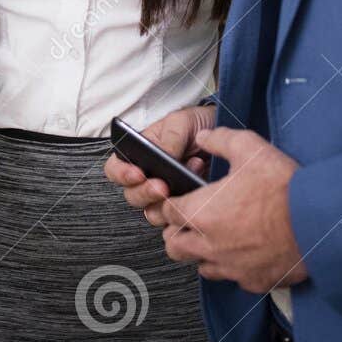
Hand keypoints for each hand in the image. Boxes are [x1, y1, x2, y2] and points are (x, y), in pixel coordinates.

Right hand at [103, 103, 214, 225]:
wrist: (225, 137)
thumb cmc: (197, 126)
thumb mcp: (182, 122)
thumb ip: (170, 137)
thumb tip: (163, 155)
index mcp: (138, 154)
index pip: (116, 169)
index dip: (121, 174)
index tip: (137, 173)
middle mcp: (148, 177)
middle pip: (132, 195)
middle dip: (146, 192)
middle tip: (162, 186)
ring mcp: (166, 194)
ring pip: (152, 212)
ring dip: (166, 203)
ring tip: (186, 181)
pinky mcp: (183, 207)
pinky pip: (176, 219)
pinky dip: (185, 210)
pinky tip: (197, 192)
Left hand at [160, 128, 307, 292]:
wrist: (321, 222)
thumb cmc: (286, 187)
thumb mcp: (251, 148)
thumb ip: (221, 140)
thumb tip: (204, 137)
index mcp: (203, 211)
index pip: (167, 212)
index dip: (172, 203)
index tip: (182, 199)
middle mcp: (211, 244)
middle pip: (174, 246)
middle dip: (178, 232)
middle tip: (193, 220)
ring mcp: (231, 266)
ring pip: (200, 266)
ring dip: (202, 252)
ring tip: (218, 236)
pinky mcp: (253, 281)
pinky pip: (232, 278)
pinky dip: (233, 266)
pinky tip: (244, 251)